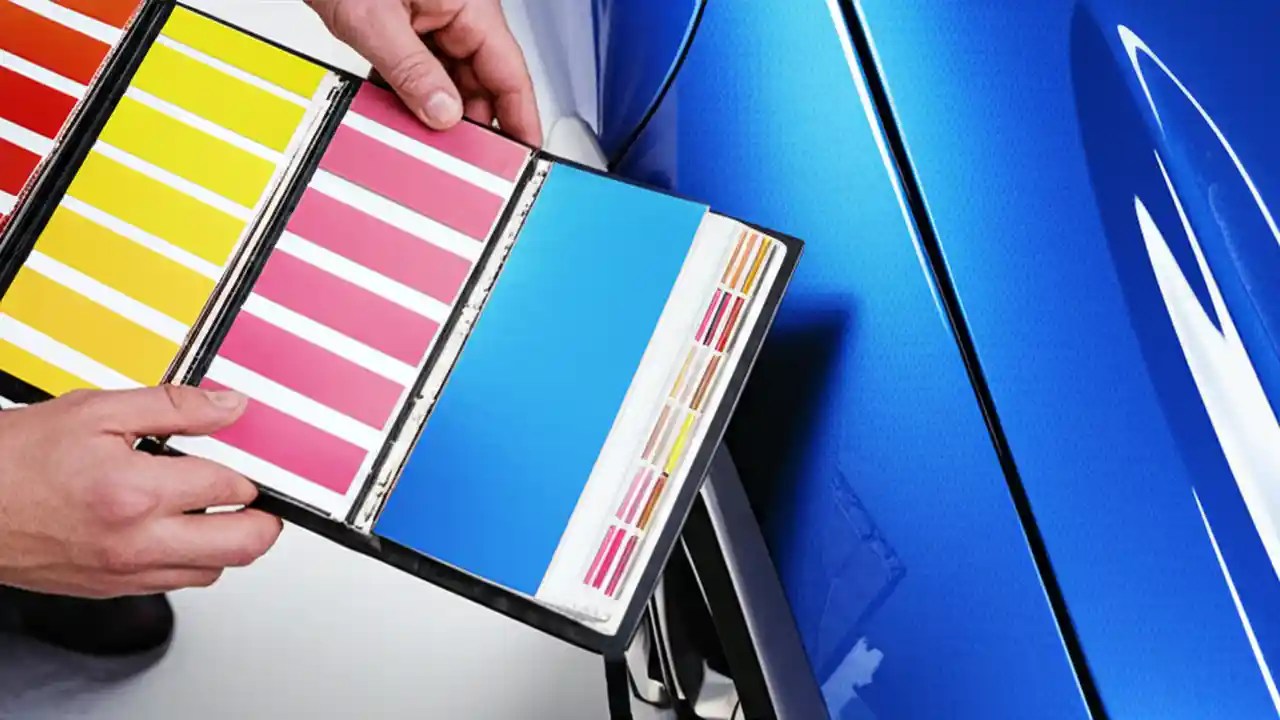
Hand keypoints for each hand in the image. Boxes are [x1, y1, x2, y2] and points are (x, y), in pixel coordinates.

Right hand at [0, 385, 281, 597]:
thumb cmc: (14, 460)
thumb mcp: (96, 410)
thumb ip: (173, 406)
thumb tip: (228, 405)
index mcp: (136, 492)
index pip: (232, 486)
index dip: (250, 469)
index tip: (251, 458)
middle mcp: (135, 541)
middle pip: (242, 545)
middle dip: (264, 520)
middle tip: (260, 497)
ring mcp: (124, 572)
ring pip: (212, 571)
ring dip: (227, 542)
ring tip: (217, 509)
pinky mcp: (109, 589)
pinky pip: (174, 582)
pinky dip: (191, 559)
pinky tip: (177, 529)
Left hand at [309, 0, 541, 144]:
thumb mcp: (374, 20)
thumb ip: (411, 71)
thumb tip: (442, 114)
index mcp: (470, 6)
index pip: (510, 74)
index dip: (522, 120)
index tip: (524, 156)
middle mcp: (458, 15)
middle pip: (481, 83)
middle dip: (470, 124)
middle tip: (460, 161)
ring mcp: (433, 23)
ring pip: (449, 82)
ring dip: (433, 111)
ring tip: (421, 140)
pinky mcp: (409, 29)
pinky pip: (420, 72)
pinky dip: (409, 95)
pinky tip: (395, 115)